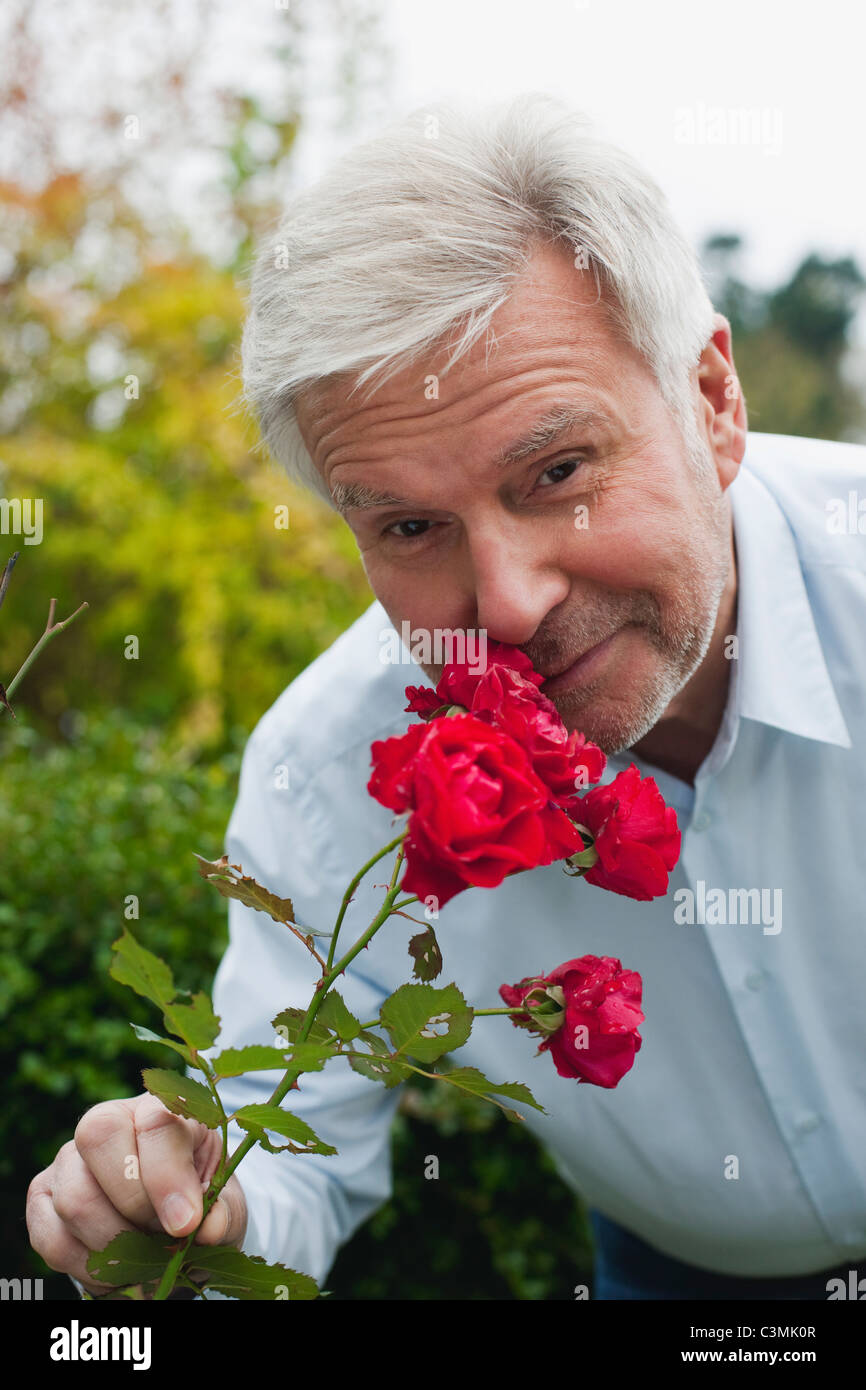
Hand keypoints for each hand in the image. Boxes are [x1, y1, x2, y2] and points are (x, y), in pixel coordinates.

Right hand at [26, 1092, 246, 1295]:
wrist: (171, 1224)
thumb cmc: (200, 1202)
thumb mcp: (224, 1204)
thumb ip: (220, 1213)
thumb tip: (207, 1227)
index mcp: (161, 1107)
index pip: (155, 1123)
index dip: (167, 1177)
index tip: (186, 1224)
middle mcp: (108, 1119)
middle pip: (99, 1142)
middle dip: (135, 1207)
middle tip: (163, 1238)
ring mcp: (68, 1157)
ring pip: (74, 1199)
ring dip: (115, 1245)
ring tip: (146, 1258)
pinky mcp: (42, 1195)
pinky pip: (51, 1236)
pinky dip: (87, 1266)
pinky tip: (118, 1267)